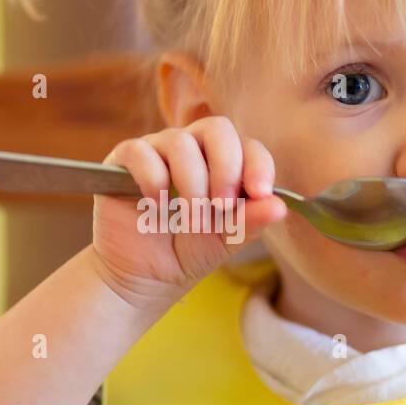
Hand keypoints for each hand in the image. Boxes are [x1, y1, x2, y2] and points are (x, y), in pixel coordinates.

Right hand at [91, 117, 287, 310]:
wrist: (143, 275)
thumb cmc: (187, 250)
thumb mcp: (226, 239)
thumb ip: (251, 220)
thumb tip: (280, 207)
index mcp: (223, 162)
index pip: (248, 146)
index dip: (258, 165)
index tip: (260, 192)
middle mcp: (192, 148)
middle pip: (216, 129)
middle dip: (225, 168)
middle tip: (221, 206)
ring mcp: (157, 150)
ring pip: (180, 142)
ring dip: (191, 185)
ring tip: (190, 219)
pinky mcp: (124, 159)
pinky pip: (141, 152)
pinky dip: (153, 181)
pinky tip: (155, 207)